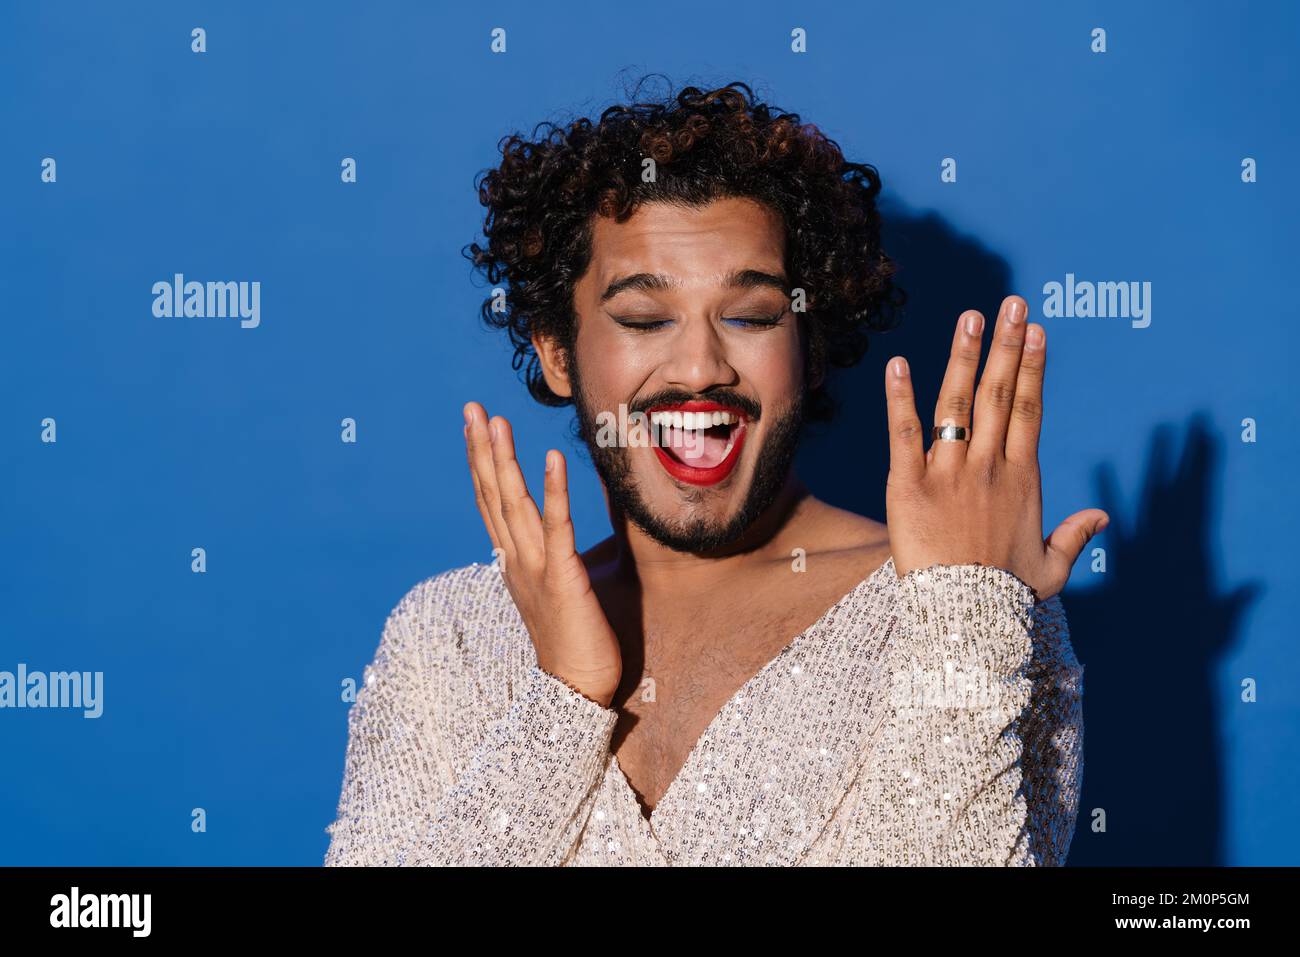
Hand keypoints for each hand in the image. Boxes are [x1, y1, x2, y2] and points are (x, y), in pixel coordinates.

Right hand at [463, 402, 622, 706]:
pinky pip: (557, 527)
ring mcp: (535, 568)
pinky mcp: (563, 577)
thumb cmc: (573, 642)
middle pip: (492, 495)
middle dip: (481, 449)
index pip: (491, 504)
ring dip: (504, 460)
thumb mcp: (558, 589)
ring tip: (496, 421)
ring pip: (513, 504)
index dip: (481, 464)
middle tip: (471, 409)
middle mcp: (516, 560)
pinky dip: (553, 491)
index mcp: (514, 562)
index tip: (474, 429)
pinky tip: (551, 459)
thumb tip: (555, 532)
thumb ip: (552, 558)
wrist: (574, 691)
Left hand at [884, 295, 1108, 600]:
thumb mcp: (1050, 569)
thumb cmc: (1005, 598)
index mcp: (1021, 478)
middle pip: (998, 394)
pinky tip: (897, 363)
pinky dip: (899, 397)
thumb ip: (1073, 536)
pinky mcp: (907, 485)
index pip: (1028, 409)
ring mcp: (947, 472)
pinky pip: (902, 433)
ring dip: (962, 356)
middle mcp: (987, 466)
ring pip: (955, 403)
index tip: (1036, 331)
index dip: (1032, 367)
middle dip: (1005, 345)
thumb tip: (1101, 516)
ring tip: (969, 316)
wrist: (963, 619)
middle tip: (1010, 302)